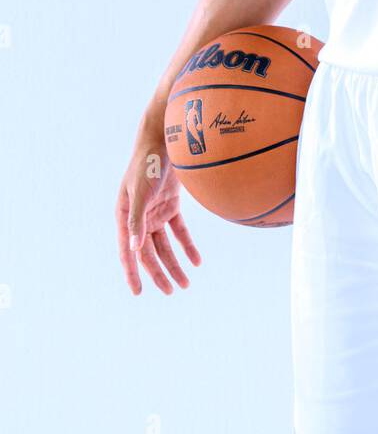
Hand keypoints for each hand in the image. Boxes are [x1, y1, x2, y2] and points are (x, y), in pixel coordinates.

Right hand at [116, 137, 201, 295]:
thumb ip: (137, 219)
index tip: (138, 293)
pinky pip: (179, 231)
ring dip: (175, 264)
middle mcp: (139, 217)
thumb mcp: (141, 192)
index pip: (128, 251)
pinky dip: (187, 246)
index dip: (132, 273)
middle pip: (149, 253)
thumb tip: (135, 249)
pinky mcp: (170, 206)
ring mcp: (155, 212)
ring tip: (185, 284)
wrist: (165, 140)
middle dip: (159, 273)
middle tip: (171, 291)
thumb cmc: (147, 164)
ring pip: (165, 246)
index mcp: (124, 216)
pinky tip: (197, 261)